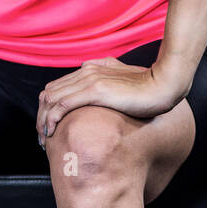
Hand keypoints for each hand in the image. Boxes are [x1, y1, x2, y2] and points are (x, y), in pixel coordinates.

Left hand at [36, 57, 184, 148]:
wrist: (165, 84)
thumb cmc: (150, 88)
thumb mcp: (124, 82)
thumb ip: (110, 82)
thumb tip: (104, 91)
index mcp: (91, 68)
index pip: (57, 87)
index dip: (49, 107)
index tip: (49, 126)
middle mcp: (86, 71)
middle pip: (49, 93)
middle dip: (41, 115)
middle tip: (41, 136)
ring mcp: (89, 79)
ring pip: (51, 99)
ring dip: (43, 120)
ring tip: (44, 138)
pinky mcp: (95, 90)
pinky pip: (62, 104)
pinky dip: (52, 118)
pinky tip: (51, 132)